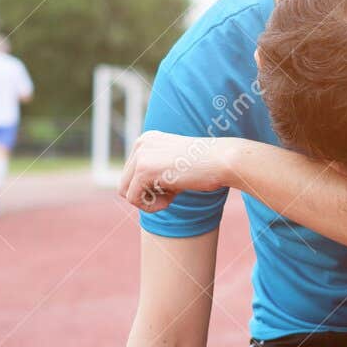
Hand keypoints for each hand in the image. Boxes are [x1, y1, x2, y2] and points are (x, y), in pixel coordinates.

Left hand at [119, 132, 235, 212]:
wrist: (222, 161)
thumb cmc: (206, 167)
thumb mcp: (176, 166)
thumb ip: (155, 173)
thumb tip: (131, 195)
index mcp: (147, 140)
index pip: (131, 175)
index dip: (150, 188)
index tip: (173, 183)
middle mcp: (141, 143)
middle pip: (124, 184)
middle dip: (147, 195)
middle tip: (171, 193)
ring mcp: (141, 154)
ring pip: (126, 192)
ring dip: (148, 201)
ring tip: (171, 196)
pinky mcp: (143, 169)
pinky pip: (133, 199)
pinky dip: (151, 207)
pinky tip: (171, 199)